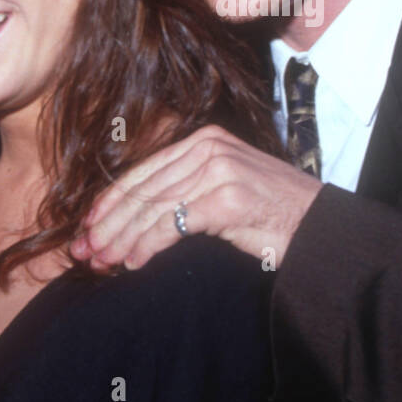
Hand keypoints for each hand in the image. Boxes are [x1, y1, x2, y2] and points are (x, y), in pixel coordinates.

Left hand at [70, 125, 322, 271]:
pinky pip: (173, 225)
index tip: (86, 225)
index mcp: (206, 138)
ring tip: (102, 261)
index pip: (146, 170)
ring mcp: (219, 170)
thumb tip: (135, 215)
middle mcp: (210, 147)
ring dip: (121, 239)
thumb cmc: (270, 212)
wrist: (317, 226)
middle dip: (108, 223)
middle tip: (84, 250)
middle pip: (144, 189)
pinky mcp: (227, 199)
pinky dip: (147, 246)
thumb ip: (186, 188)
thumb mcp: (224, 186)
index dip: (111, 200)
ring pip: (153, 208)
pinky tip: (133, 262)